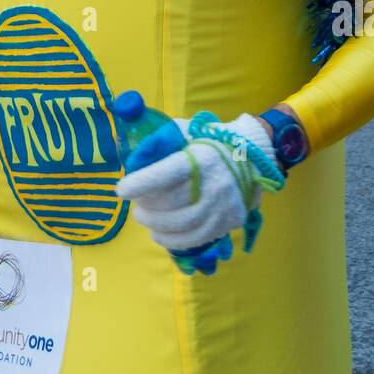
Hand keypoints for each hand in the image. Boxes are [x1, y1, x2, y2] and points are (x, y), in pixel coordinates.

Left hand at [115, 113, 282, 251]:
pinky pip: (196, 238)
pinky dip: (173, 240)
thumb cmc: (211, 143)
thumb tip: (135, 153)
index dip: (141, 183)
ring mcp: (222, 206)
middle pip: (171, 203)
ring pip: (182, 225)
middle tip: (136, 206)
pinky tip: (160, 235)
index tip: (120, 189)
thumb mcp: (189, 132)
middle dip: (146, 207)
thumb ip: (164, 140)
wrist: (252, 159)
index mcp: (200, 158)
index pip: (167, 173)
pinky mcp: (227, 222)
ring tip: (144, 219)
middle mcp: (213, 183)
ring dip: (156, 226)